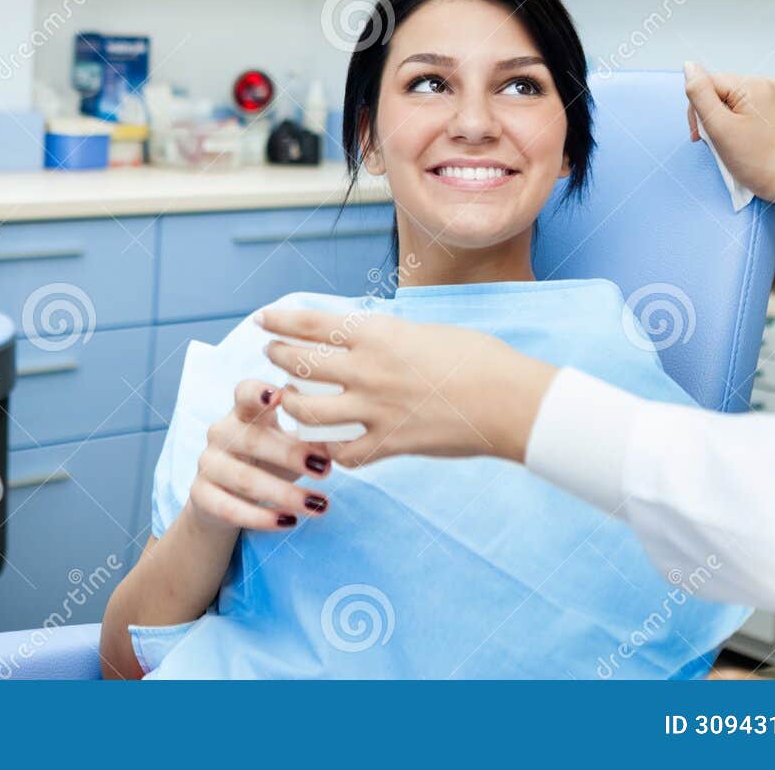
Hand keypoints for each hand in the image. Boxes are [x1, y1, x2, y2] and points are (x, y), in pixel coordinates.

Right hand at [186, 377, 332, 531]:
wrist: (222, 498)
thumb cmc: (266, 462)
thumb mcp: (288, 446)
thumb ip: (311, 441)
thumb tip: (343, 443)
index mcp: (244, 413)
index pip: (245, 393)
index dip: (258, 392)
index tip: (279, 396)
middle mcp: (221, 433)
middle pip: (252, 439)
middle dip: (290, 454)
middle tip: (324, 469)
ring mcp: (208, 464)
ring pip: (245, 479)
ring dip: (284, 494)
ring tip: (317, 505)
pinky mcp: (201, 495)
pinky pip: (231, 508)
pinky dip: (262, 518)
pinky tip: (288, 522)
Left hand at [257, 309, 555, 466]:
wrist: (511, 400)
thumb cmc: (480, 358)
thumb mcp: (426, 331)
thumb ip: (389, 337)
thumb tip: (366, 338)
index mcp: (378, 334)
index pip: (312, 323)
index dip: (281, 321)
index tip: (263, 320)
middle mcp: (368, 369)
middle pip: (299, 364)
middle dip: (278, 358)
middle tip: (271, 356)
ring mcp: (375, 409)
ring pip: (307, 411)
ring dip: (292, 404)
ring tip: (289, 400)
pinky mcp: (389, 444)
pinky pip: (341, 453)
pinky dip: (329, 452)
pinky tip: (326, 447)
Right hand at [683, 62, 774, 211]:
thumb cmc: (757, 162)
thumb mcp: (720, 128)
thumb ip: (700, 94)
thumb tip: (688, 66)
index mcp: (755, 85)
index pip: (708, 83)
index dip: (698, 109)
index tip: (701, 136)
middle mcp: (769, 84)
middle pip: (721, 90)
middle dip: (712, 115)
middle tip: (715, 142)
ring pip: (732, 100)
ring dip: (724, 119)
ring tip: (731, 143)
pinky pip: (748, 107)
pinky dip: (738, 122)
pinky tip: (743, 139)